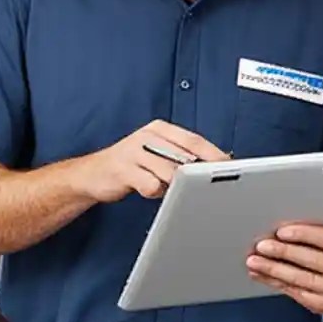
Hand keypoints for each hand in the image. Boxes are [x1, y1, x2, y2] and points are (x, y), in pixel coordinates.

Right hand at [69, 120, 229, 202]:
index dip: (214, 154)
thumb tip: (214, 164)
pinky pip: (151, 185)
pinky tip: (149, 191)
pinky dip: (155, 192)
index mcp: (159, 129)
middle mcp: (147, 136)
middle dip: (202, 170)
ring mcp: (134, 152)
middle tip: (212, 184)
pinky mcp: (123, 170)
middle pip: (186, 153)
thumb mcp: (155, 153)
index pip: (194, 140)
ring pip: (170, 171)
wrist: (92, 174)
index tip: (230, 167)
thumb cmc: (131, 165)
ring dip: (177, 185)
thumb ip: (179, 155)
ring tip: (169, 189)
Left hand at [246, 195, 322, 314]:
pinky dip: (276, 284)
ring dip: (274, 271)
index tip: (282, 231)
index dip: (304, 234)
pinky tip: (261, 274)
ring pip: (301, 280)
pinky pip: (297, 293)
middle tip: (262, 245)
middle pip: (311, 260)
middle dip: (283, 253)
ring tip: (254, 261)